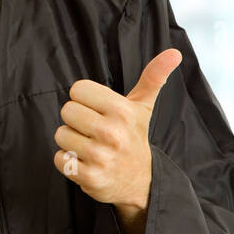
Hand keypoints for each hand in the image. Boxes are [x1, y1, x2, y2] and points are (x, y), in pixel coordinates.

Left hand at [53, 48, 181, 209]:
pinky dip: (67, 161)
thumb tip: (174, 52)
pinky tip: (85, 162)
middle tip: (93, 130)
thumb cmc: (134, 137)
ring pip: (60, 134)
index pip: (78, 89)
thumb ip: (153, 77)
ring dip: (70, 141)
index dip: (84, 100)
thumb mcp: (143, 107)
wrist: (140, 181)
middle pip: (67, 110)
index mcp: (122, 110)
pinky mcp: (89, 177)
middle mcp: (112, 133)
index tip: (98, 110)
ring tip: (90, 146)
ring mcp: (100, 156)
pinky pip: (59, 159)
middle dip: (76, 120)